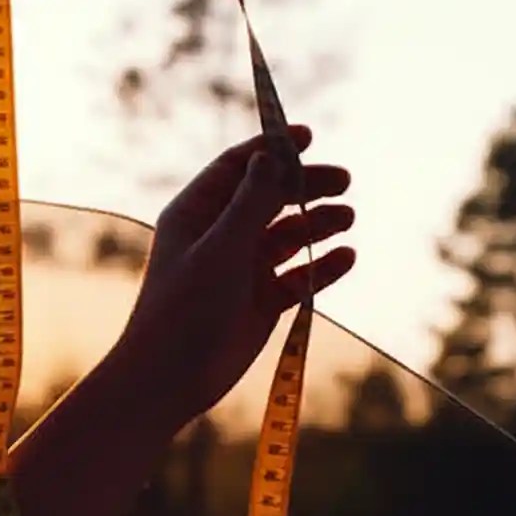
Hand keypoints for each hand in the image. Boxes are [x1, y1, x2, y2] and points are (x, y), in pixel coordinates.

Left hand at [113, 125, 355, 428]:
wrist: (169, 380)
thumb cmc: (183, 310)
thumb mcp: (220, 249)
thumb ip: (250, 203)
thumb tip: (272, 155)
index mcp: (197, 214)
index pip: (237, 167)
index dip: (271, 148)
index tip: (307, 136)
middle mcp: (220, 235)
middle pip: (271, 197)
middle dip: (305, 186)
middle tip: (343, 181)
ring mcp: (243, 268)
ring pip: (289, 235)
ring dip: (317, 224)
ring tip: (346, 220)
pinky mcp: (262, 301)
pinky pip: (299, 276)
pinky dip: (322, 266)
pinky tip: (345, 257)